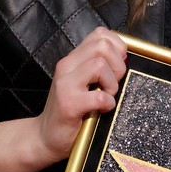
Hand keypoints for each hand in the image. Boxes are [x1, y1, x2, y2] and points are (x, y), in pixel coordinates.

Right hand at [33, 27, 127, 163]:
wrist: (45, 137)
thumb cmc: (70, 110)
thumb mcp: (83, 82)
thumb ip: (98, 68)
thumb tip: (125, 59)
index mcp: (73, 59)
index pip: (101, 34)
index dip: (117, 49)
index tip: (116, 68)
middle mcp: (67, 66)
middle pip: (103, 46)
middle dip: (118, 66)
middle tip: (113, 85)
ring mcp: (66, 84)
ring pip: (100, 65)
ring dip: (112, 84)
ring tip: (106, 97)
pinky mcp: (68, 104)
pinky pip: (99, 96)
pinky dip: (107, 104)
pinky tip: (102, 110)